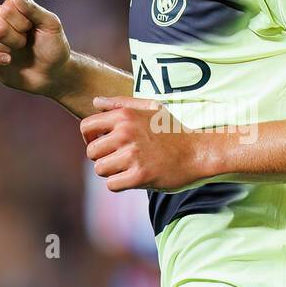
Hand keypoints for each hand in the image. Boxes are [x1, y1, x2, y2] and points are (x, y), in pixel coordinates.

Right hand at [0, 0, 70, 95]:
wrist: (53, 75)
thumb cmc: (53, 47)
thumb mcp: (50, 25)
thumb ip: (33, 9)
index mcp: (14, 9)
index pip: (6, 7)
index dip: (21, 21)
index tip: (32, 28)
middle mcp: (0, 21)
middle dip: (15, 37)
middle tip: (26, 43)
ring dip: (4, 47)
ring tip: (16, 54)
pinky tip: (6, 60)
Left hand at [81, 97, 210, 191]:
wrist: (199, 151)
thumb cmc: (174, 130)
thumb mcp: (151, 108)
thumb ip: (121, 103)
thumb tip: (96, 101)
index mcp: (125, 116)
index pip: (86, 126)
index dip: (89, 138)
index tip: (102, 144)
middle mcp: (126, 133)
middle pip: (91, 151)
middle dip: (102, 157)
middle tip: (119, 159)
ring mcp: (133, 155)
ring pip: (100, 169)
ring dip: (112, 172)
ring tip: (129, 167)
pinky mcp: (140, 175)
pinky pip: (112, 184)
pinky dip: (120, 184)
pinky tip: (133, 178)